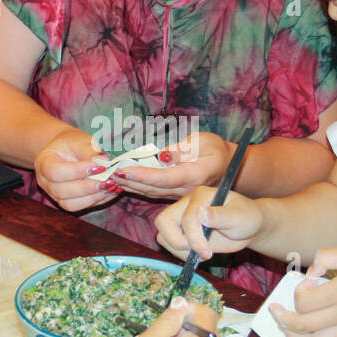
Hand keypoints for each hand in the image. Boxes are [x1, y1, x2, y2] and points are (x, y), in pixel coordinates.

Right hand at [33, 128, 118, 212]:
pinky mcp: (67, 203)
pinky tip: (111, 190)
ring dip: (93, 197)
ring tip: (111, 185)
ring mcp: (54, 195)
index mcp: (43, 163)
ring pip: (71, 204)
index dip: (77, 171)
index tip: (99, 166)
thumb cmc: (71, 144)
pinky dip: (98, 200)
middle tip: (109, 179)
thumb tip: (103, 162)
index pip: (56, 172)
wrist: (66, 151)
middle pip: (62, 191)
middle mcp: (45, 182)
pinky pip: (82, 207)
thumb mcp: (78, 140)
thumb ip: (88, 150)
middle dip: (88, 187)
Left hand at [110, 132, 234, 199]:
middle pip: (152, 189)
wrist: (227, 165)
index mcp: (193, 176)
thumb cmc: (215, 149)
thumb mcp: (203, 141)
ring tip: (111, 177)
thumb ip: (182, 149)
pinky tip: (123, 182)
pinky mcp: (174, 194)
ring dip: (130, 186)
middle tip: (108, 173)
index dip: (142, 175)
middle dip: (129, 181)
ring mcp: (179, 195)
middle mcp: (185, 190)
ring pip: (151, 193)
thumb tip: (162, 155)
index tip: (123, 170)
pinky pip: (153, 192)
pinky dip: (137, 187)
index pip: (163, 178)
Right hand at [156, 186, 263, 260]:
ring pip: (163, 234)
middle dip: (176, 242)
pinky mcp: (182, 232)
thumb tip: (201, 213)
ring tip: (201, 254)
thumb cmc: (246, 218)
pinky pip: (169, 243)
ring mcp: (182, 218)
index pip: (187, 217)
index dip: (195, 238)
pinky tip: (199, 254)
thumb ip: (221, 215)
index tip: (208, 252)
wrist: (248, 227)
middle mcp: (186, 205)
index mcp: (200, 196)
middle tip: (198, 252)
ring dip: (178, 250)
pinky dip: (180, 254)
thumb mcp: (239, 217)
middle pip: (163, 221)